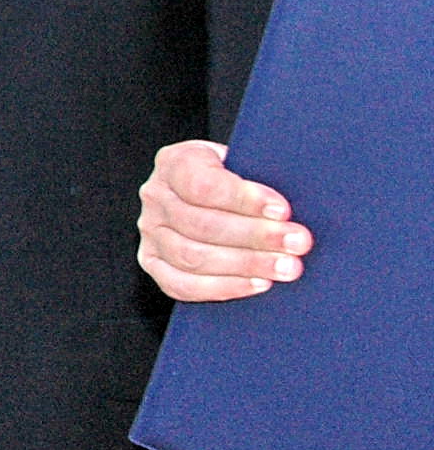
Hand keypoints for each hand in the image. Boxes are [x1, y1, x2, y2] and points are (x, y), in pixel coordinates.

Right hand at [139, 141, 310, 300]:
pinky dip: (222, 287)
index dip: (243, 199)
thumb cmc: (239, 178)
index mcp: (175, 163)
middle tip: (297, 244)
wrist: (213, 197)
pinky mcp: (154, 263)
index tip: (282, 209)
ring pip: (191, 255)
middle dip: (255, 236)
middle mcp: (156, 197)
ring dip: (245, 264)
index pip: (202, 184)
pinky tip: (258, 284)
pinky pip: (181, 284)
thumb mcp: (245, 161)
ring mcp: (151, 233)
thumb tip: (292, 206)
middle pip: (199, 223)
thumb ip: (261, 174)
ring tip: (286, 267)